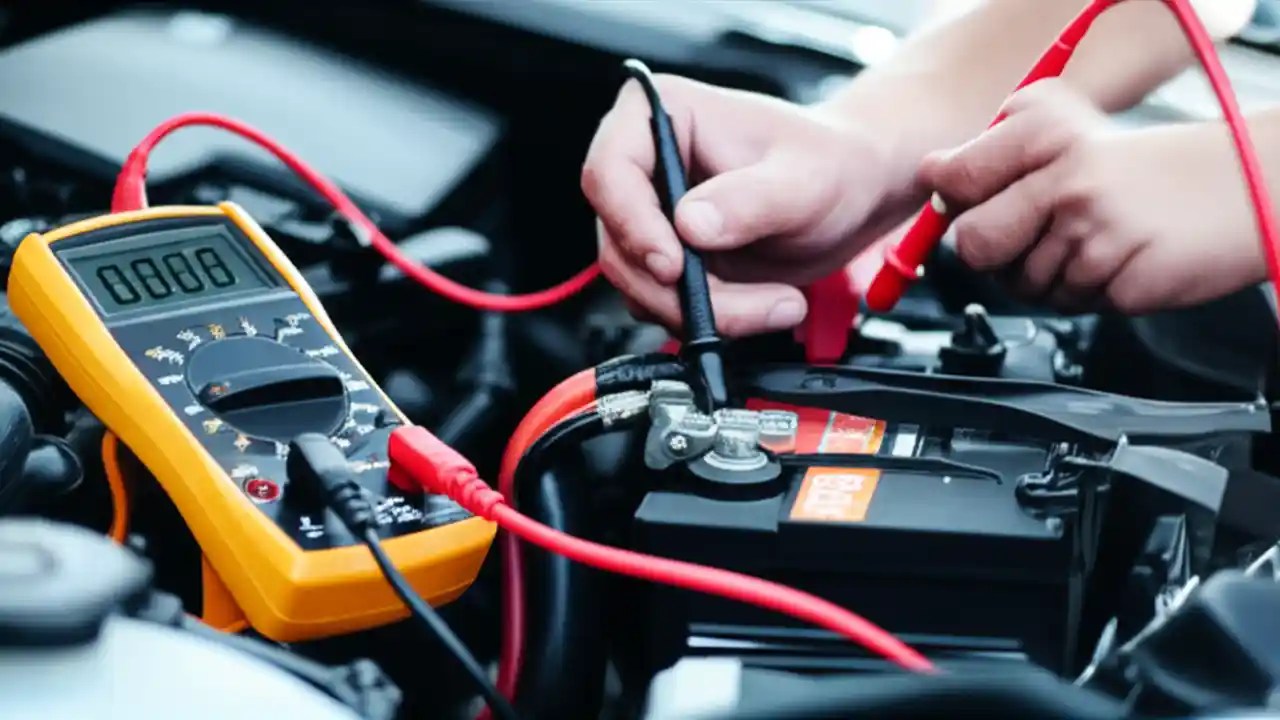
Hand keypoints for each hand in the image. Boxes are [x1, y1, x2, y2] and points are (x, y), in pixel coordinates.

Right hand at [581, 75, 900, 335]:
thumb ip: (750, 201)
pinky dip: (709, 319)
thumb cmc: (833, 165)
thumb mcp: (804, 181)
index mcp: (665, 115)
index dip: (631, 224)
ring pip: (639, 282)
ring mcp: (654, 216)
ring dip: (701, 311)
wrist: (855, 194)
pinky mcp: (670, 259)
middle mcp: (647, 165)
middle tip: (746, 306)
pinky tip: (761, 306)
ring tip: (777, 304)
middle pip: (620, 241)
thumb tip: (691, 226)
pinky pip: (664, 304)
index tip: (673, 265)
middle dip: (679, 289)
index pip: (609, 172)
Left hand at [919, 79, 1265, 313]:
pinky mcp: (1122, 281)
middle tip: (1028, 237)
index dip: (951, 200)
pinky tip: (1115, 262)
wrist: (1238, 191)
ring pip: (1023, 285)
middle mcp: (1067, 180)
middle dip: (994, 252)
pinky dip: (1088, 292)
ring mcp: (1095, 234)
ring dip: (1048, 275)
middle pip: (975, 245)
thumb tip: (934, 176)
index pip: (956, 179)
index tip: (964, 203)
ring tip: (1090, 243)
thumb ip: (997, 149)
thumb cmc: (1140, 169)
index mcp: (1047, 135)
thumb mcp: (1066, 131)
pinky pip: (1071, 305)